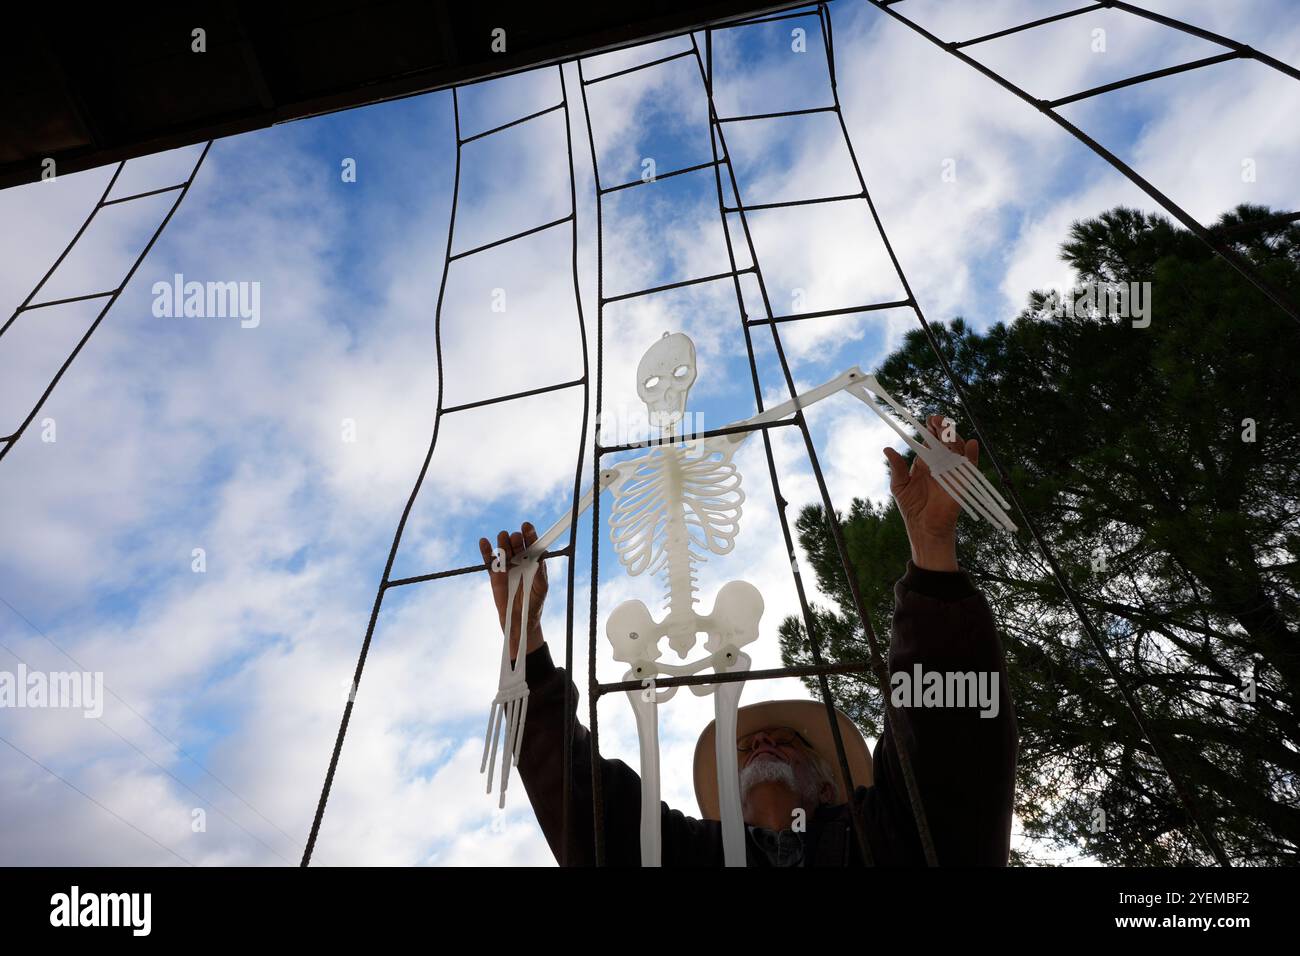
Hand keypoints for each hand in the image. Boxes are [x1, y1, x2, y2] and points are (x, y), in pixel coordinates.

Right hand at [479, 522, 547, 660]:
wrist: (520, 620)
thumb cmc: (534, 602)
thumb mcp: (541, 588)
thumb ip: (540, 573)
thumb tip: (539, 558)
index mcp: (534, 560)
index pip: (532, 543)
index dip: (529, 533)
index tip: (526, 526)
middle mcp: (520, 560)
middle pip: (516, 544)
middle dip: (515, 539)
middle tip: (515, 538)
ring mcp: (507, 566)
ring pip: (503, 550)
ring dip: (502, 542)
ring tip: (503, 539)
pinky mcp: (494, 575)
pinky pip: (489, 560)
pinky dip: (485, 550)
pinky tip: (484, 542)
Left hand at [883, 414, 975, 571]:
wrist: (923, 527)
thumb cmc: (911, 507)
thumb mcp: (899, 486)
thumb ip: (896, 467)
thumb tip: (887, 449)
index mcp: (925, 460)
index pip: (930, 438)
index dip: (930, 427)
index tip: (927, 420)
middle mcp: (940, 461)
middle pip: (945, 438)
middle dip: (942, 427)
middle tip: (936, 422)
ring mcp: (953, 470)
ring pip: (958, 447)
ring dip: (954, 436)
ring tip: (947, 430)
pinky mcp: (963, 481)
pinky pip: (971, 465)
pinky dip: (973, 454)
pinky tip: (971, 445)